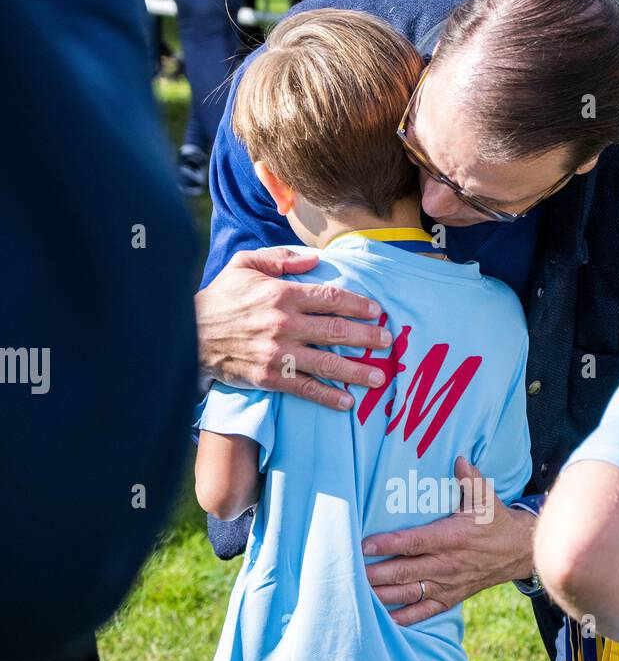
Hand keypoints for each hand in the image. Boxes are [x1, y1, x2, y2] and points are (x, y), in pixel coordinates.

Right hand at [195, 246, 393, 409]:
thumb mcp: (246, 264)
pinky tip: (347, 402)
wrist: (188, 332)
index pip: (331, 298)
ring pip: (327, 362)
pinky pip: (304, 388)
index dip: (358, 304)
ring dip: (357, 370)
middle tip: (388, 341)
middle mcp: (284, 324)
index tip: (377, 310)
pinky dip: (327, 396)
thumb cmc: (221, 296)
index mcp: (282, 294)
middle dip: (367, 336)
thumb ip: (281, 257)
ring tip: (379, 377)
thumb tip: (314, 260)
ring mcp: (278, 353)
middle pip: (336, 330)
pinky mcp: (269, 377)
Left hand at [363, 459, 535, 625]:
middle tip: (348, 571)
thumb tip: (459, 459)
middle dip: (375, 573)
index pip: (414, 542)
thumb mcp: (486, 498)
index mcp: (451, 538)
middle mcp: (446, 564)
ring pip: (409, 593)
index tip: (365, 545)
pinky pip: (424, 611)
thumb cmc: (494, 521)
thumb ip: (470, 479)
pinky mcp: (450, 597)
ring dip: (382, 595)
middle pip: (404, 571)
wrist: (517, 552)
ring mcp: (447, 584)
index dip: (388, 544)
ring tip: (357, 593)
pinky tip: (383, 618)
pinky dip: (404, 617)